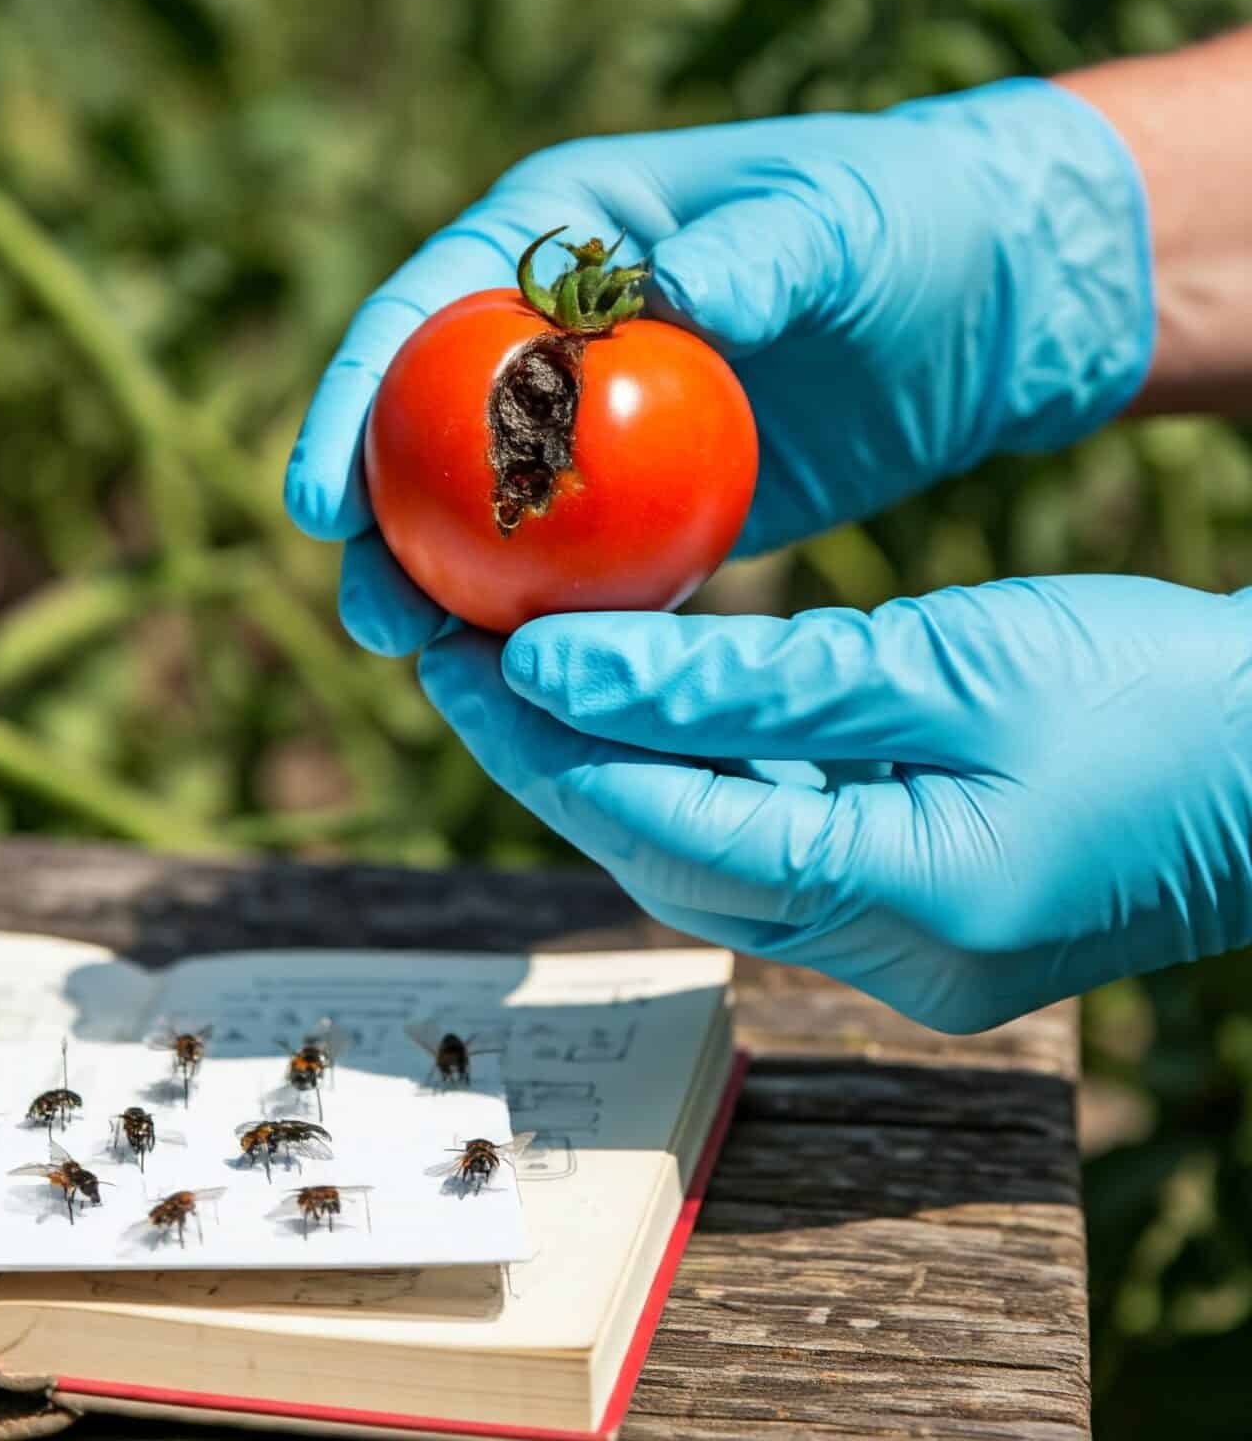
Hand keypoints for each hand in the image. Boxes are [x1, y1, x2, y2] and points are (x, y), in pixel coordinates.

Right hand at [284, 78, 1152, 655]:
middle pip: (428, 428)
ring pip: (490, 510)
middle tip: (372, 619)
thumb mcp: (839, 223)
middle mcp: (552, 331)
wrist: (978, 302)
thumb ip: (760, 252)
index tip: (320, 503)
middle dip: (379, 525)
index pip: (427, 311)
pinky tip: (523, 674)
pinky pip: (579, 561)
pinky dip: (547, 615)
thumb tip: (680, 293)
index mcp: (561, 233)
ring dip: (445, 588)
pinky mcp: (647, 500)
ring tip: (421, 661)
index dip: (357, 401)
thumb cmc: (902, 224)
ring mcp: (594, 425)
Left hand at [417, 576, 1251, 1032]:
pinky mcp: (906, 909)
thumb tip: (563, 665)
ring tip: (520, 668)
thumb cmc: (1151, 693)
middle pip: (659, 852)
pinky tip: (639, 705)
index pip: (659, 826)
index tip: (455, 653)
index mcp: (901, 902)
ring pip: (701, 852)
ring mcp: (895, 945)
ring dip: (609, 764)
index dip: (541, 743)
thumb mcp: (943, 661)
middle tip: (455, 653)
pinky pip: (762, 844)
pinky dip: (692, 775)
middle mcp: (881, 953)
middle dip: (547, 757)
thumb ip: (745, 678)